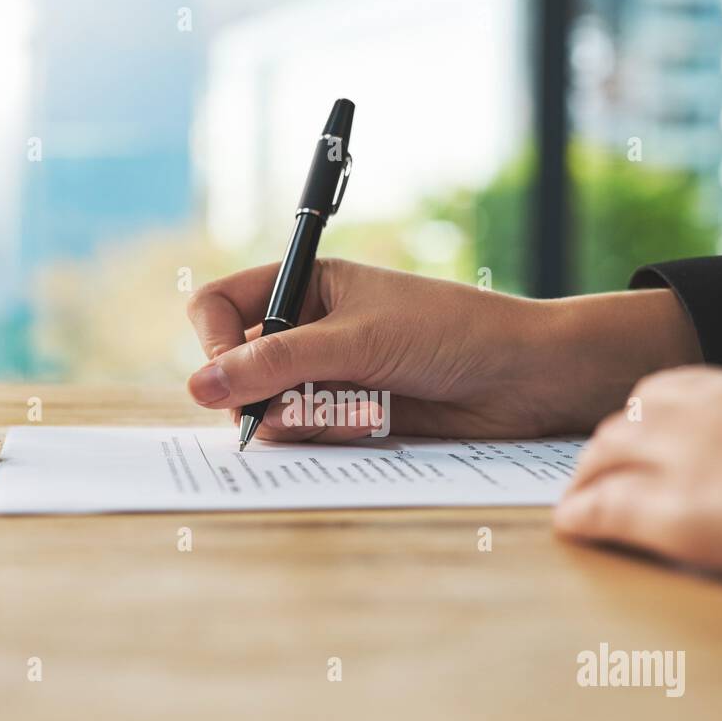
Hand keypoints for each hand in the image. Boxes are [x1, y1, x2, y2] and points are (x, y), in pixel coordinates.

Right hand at [185, 259, 699, 440]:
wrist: (522, 377)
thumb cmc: (449, 332)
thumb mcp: (356, 339)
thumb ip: (274, 363)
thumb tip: (199, 388)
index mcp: (306, 285)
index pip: (221, 307)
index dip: (215, 341)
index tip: (231, 374)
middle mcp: (308, 329)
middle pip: (237, 369)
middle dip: (264, 392)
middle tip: (304, 402)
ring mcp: (327, 375)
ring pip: (269, 409)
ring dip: (306, 417)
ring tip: (362, 408)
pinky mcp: (348, 415)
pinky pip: (308, 435)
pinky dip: (332, 432)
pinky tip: (376, 420)